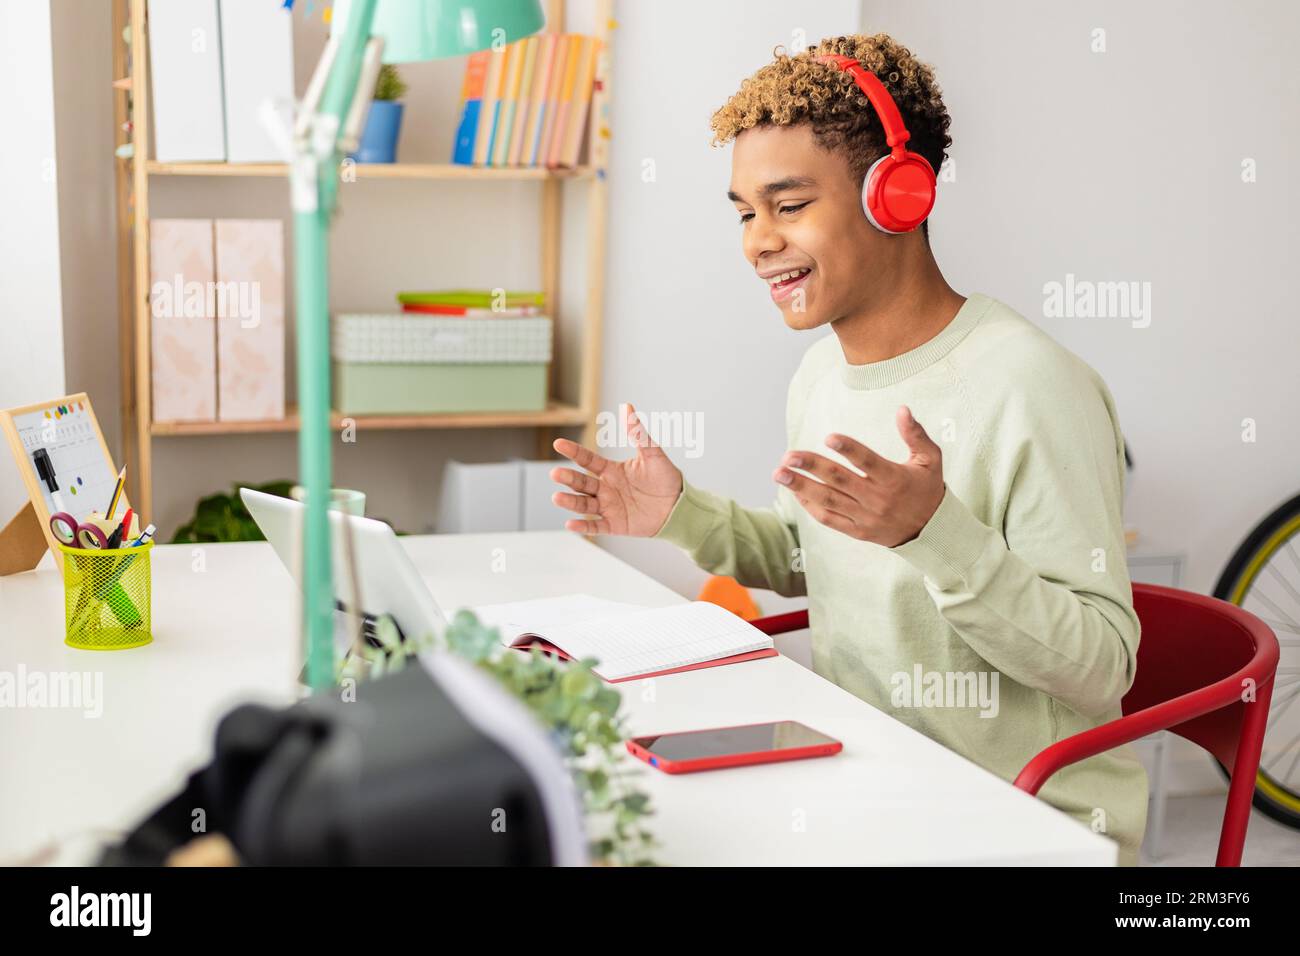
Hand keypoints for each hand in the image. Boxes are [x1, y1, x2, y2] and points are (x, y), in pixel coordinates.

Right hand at [551, 402, 683, 536]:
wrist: (679, 507)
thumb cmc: (666, 479)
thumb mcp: (653, 455)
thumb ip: (638, 433)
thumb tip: (627, 406)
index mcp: (611, 470)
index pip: (587, 459)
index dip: (573, 451)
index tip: (558, 444)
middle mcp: (606, 488)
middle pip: (582, 483)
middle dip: (568, 478)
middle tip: (555, 473)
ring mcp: (609, 507)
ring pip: (584, 504)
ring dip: (570, 501)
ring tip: (556, 497)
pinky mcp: (615, 524)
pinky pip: (596, 526)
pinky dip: (583, 526)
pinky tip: (570, 524)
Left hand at [773, 405, 945, 547]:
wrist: (932, 532)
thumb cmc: (928, 488)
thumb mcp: (931, 459)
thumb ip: (916, 434)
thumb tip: (903, 409)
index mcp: (894, 478)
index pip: (868, 462)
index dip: (849, 449)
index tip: (828, 438)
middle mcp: (877, 498)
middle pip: (839, 481)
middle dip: (812, 467)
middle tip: (788, 456)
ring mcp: (865, 516)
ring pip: (829, 501)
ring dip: (801, 487)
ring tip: (779, 474)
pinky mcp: (857, 531)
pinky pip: (829, 519)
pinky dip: (810, 507)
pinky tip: (794, 492)